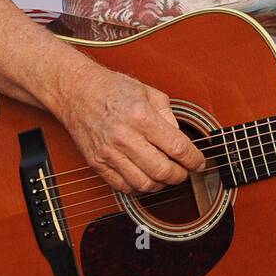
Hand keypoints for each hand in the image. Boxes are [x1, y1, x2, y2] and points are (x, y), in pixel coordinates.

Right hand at [56, 61, 205, 193]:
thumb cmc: (112, 89)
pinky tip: (145, 176)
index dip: (193, 159)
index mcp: (140, 116)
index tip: (199, 162)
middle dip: (180, 175)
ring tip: (165, 175)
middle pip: (162, 170)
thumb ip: (168, 115)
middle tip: (184, 171)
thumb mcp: (148, 92)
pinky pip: (123, 187)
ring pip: (144, 183)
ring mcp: (109, 152)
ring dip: (160, 184)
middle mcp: (124, 136)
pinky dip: (139, 187)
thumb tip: (180, 139)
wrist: (76, 92)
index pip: (176, 146)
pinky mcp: (97, 163)